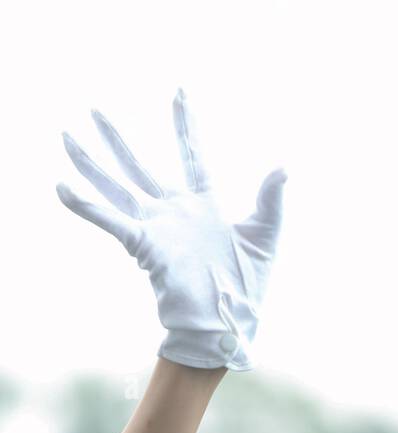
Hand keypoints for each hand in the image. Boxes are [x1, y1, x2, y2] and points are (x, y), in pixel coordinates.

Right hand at [56, 87, 287, 370]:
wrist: (227, 322)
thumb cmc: (247, 287)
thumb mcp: (265, 236)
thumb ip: (271, 199)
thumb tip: (283, 167)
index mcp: (203, 205)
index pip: (191, 154)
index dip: (184, 124)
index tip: (179, 93)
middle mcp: (174, 212)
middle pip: (140, 166)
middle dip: (117, 139)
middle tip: (95, 110)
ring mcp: (156, 227)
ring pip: (117, 186)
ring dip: (91, 163)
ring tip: (67, 136)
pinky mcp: (145, 245)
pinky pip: (110, 220)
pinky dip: (86, 206)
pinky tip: (63, 187)